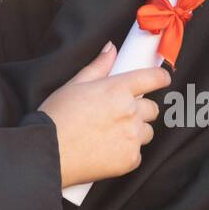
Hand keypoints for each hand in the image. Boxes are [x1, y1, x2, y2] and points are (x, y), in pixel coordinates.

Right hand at [38, 43, 171, 187]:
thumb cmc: (57, 117)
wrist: (48, 153)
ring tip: (111, 134)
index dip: (159, 78)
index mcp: (117, 89)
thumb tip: (111, 49)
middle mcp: (130, 112)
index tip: (160, 80)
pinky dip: (126, 151)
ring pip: (147, 131)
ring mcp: (132, 137)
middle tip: (119, 114)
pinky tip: (107, 150)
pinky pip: (138, 153)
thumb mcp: (74, 85)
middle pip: (152, 108)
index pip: (153, 78)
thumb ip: (98, 67)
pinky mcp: (130, 160)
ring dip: (136, 131)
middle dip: (140, 109)